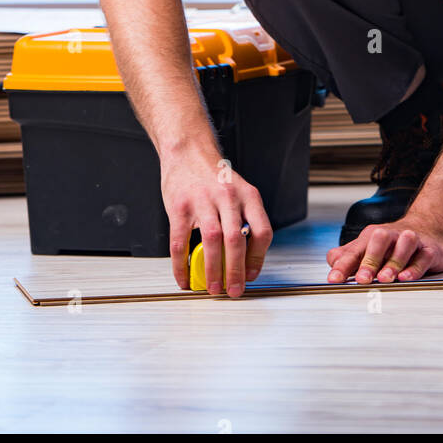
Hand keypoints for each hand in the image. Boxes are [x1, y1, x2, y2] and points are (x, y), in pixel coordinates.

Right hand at [160, 145, 271, 298]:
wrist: (188, 152)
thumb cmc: (214, 177)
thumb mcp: (239, 191)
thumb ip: (244, 219)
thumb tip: (246, 259)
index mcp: (248, 195)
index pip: (262, 231)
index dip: (258, 258)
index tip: (252, 275)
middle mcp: (228, 197)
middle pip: (237, 239)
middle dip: (237, 271)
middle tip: (234, 291)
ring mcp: (203, 200)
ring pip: (213, 241)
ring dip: (213, 270)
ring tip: (212, 287)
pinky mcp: (180, 206)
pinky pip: (180, 242)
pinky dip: (181, 265)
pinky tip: (184, 277)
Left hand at [325, 219, 442, 285]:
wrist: (429, 228)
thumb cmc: (394, 244)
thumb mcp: (370, 247)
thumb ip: (349, 256)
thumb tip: (333, 263)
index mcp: (372, 238)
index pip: (355, 250)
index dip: (343, 265)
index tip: (334, 280)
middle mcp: (391, 236)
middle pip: (379, 240)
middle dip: (370, 260)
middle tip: (362, 279)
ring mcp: (411, 241)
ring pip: (404, 245)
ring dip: (394, 262)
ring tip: (385, 278)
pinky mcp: (429, 250)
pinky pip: (423, 257)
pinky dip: (415, 268)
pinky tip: (406, 278)